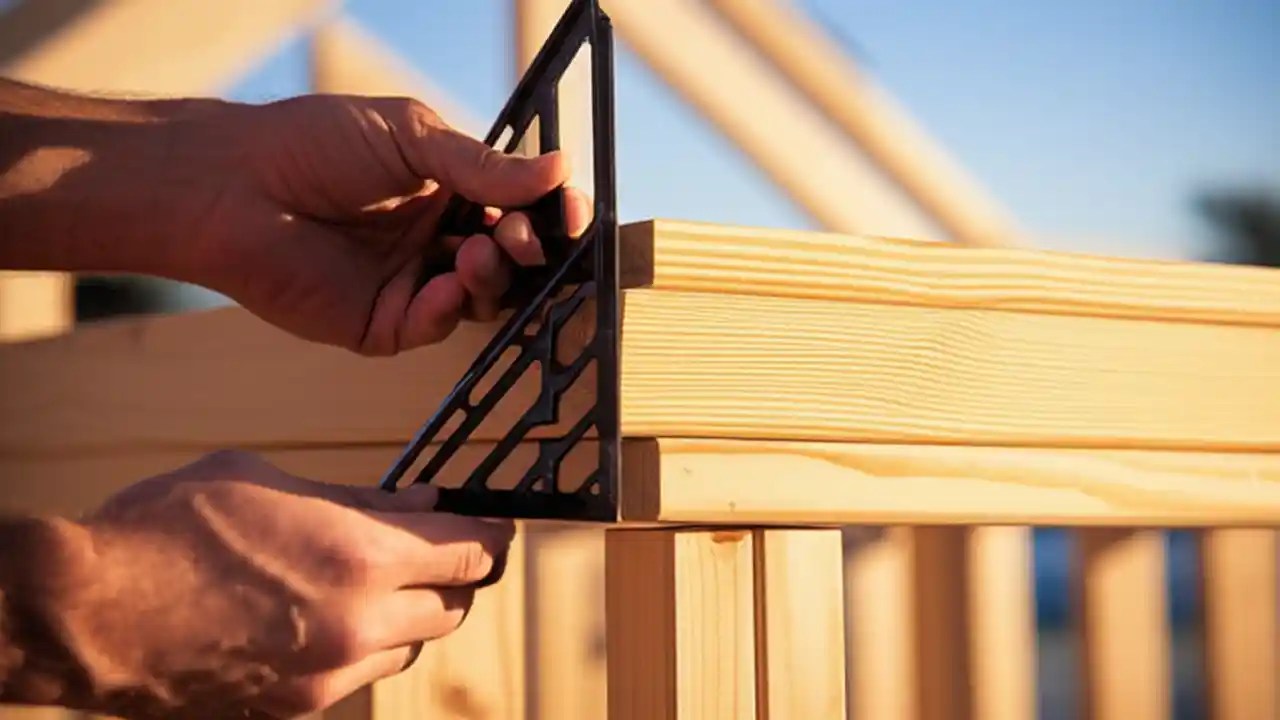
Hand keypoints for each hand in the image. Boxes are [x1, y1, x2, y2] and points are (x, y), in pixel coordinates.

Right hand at [41, 450, 513, 718]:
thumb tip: (420, 501)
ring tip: (374, 581)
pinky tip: (326, 618)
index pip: (471, 552)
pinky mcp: (297, 709)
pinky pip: (360, 677)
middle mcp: (359, 623)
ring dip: (412, 614)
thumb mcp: (266, 480)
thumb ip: (358, 496)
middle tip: (437, 548)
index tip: (495, 526)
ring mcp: (329, 676)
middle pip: (455, 607)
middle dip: (456, 575)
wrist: (88, 617)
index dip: (492, 536)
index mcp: (361, 555)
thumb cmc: (167, 531)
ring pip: (412, 646)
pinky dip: (364, 646)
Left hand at [184, 94, 592, 354]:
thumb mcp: (407, 136)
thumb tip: (557, 169)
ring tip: (477, 250)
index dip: (547, 212)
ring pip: (481, 298)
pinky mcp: (382, 323)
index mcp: (445, 190)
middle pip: (508, 258)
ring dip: (492, 277)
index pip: (516, 208)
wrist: (232, 186)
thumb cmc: (310, 144)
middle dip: (526, 248)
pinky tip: (448, 282)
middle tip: (520, 235)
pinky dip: (451, 308)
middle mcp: (434, 239)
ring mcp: (410, 283)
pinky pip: (435, 326)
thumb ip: (481, 165)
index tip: (570, 209)